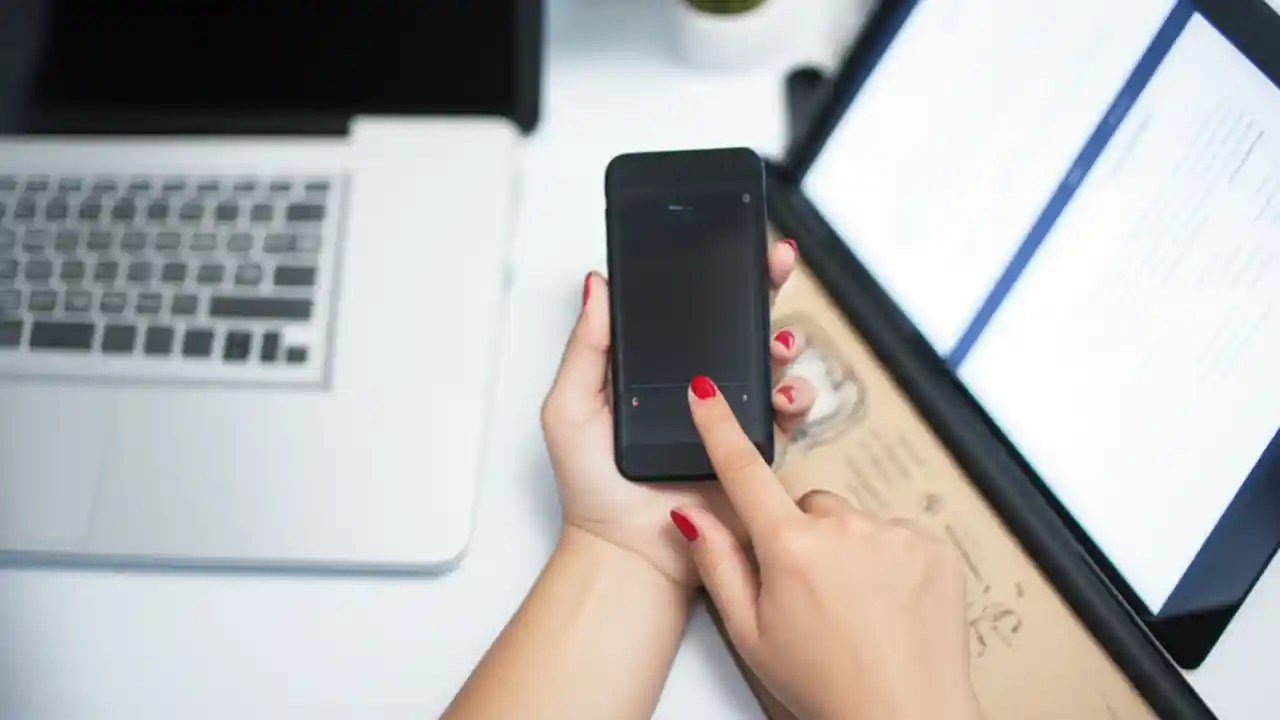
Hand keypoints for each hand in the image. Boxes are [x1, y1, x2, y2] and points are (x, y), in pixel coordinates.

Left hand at [540, 238, 811, 586]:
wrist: (625, 550)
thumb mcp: (571, 406)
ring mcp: (731, 415)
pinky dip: (795, 397)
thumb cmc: (591, 486)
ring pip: (774, 362)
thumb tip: (597, 284)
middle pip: (741, 323)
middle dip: (764, 287)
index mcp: (658, 368)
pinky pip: (789, 414)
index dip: (713, 274)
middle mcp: (699, 385)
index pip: (692, 310)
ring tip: (778, 344)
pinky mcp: (757, 449)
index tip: (731, 243)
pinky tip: (782, 395)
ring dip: (784, 343)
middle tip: (776, 262)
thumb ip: (587, 346)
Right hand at [671, 378, 979, 719]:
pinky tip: (889, 602)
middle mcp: (845, 529)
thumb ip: (718, 565)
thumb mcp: (750, 634)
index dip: (719, 427)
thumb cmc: (828, 686)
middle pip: (808, 505)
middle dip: (802, 536)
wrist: (907, 717)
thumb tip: (693, 516)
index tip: (705, 392)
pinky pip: (896, 534)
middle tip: (810, 593)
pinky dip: (890, 560)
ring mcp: (894, 533)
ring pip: (854, 522)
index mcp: (791, 549)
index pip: (744, 472)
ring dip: (850, 550)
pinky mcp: (934, 545)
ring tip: (856, 607)